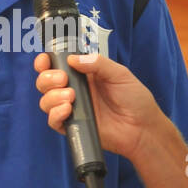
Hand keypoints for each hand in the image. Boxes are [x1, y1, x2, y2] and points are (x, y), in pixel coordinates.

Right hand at [34, 51, 159, 162]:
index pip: (56, 65)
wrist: (142, 127)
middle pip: (44, 82)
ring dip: (52, 96)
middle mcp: (73, 90)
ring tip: (71, 97)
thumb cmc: (135, 99)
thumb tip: (72, 59)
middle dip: (47, 78)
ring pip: (45, 101)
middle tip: (63, 79)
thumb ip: (97, 63)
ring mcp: (71, 109)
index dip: (45, 62)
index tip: (45, 60)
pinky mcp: (72, 126)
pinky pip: (53, 121)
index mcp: (82, 74)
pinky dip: (55, 114)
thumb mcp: (119, 73)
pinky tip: (68, 110)